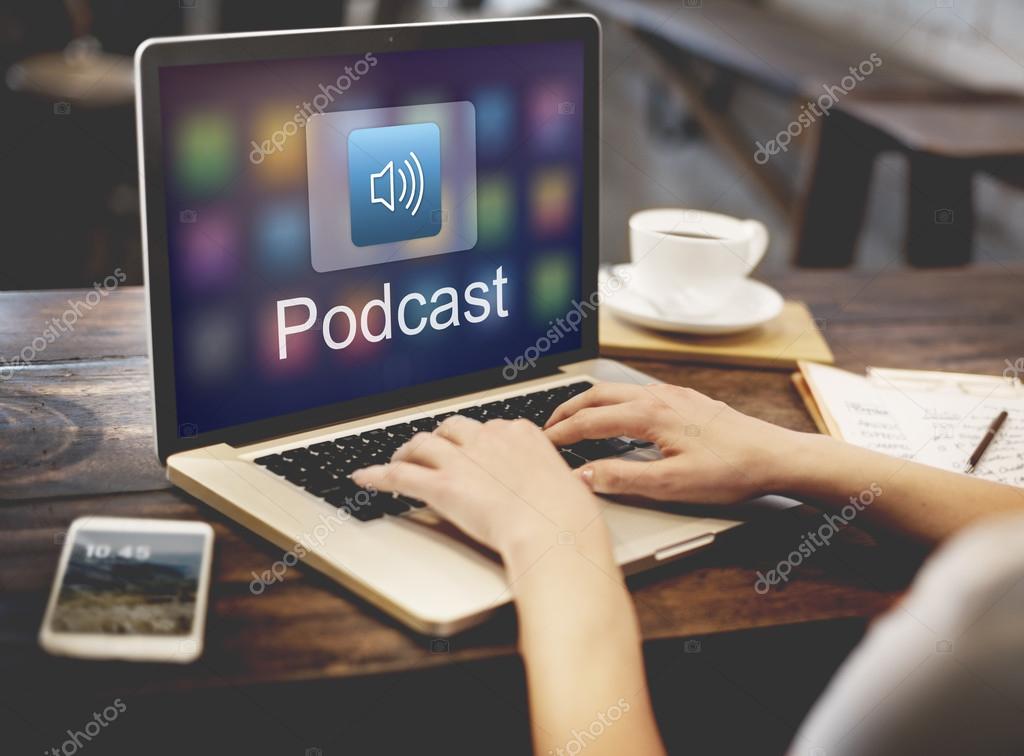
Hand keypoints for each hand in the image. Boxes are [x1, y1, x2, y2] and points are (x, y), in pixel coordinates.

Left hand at [351, 416, 606, 559]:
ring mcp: (463, 460)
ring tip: (399, 459)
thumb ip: (547, 477)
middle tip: (431, 451)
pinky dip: (377, 475)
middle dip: (439, 438)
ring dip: (407, 451)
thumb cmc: (567, 515)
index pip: (488, 427)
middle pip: (451, 428)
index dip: (473, 440)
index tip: (469, 449)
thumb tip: (553, 488)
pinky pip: (400, 474)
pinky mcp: (442, 485)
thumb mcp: (565, 483)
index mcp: (520, 433)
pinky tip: (364, 478)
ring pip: (422, 444)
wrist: (554, 530)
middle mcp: (488, 438)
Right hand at [545, 382, 806, 503]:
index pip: (590, 421)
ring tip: (574, 418)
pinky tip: (618, 415)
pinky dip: (613, 401)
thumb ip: (622, 479)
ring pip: (617, 390)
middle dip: (567, 409)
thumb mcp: (671, 485)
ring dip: (590, 402)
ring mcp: (673, 395)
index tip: (542, 445)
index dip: (562, 434)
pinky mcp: (686, 399)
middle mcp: (658, 397)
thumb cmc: (730, 471)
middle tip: (547, 427)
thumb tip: (583, 475)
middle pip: (597, 395)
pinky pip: (637, 392)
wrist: (775, 456)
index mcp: (649, 415)